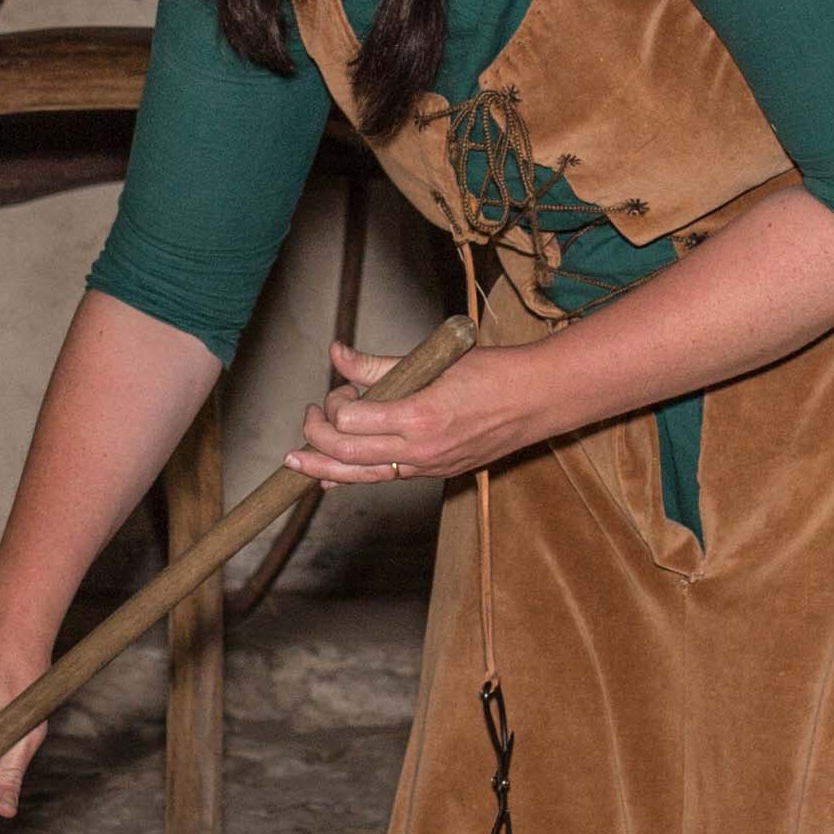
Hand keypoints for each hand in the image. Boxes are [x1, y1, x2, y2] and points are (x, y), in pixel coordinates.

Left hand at [292, 336, 540, 487]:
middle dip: (316, 439)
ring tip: (297, 463)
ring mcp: (428, 467)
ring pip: (361, 477)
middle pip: (346, 455)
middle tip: (309, 417)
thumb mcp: (432, 360)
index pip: (351, 421)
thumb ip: (379, 362)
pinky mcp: (435, 473)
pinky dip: (353, 477)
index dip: (335, 404)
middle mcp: (420, 450)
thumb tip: (337, 353)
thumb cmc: (490, 373)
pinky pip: (384, 480)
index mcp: (419, 417)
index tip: (340, 388)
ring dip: (323, 470)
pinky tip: (330, 478)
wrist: (536, 400)